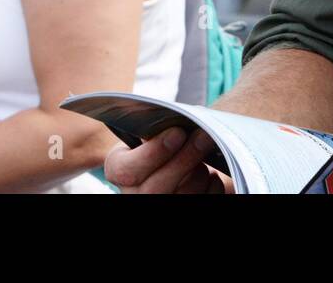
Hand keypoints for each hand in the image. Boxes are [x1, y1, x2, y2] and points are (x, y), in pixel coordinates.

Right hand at [104, 127, 234, 193]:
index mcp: (120, 170)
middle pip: (154, 189)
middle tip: (204, 136)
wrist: (176, 159)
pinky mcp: (183, 212)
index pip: (125, 170)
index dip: (152, 153)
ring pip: (181, 197)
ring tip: (204, 152)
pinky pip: (204, 201)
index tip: (178, 132)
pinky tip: (211, 173)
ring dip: (199, 173)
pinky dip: (212, 186)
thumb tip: (180, 119)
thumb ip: (158, 129)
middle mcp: (135, 194)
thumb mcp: (152, 132)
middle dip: (183, 160)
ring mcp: (159, 205)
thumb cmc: (162, 142)